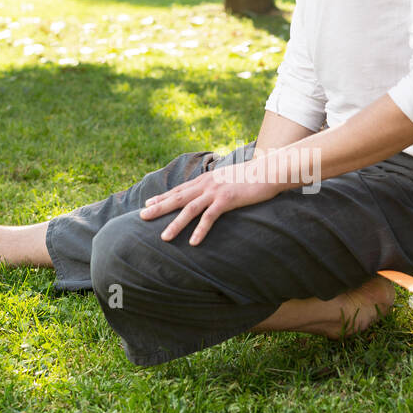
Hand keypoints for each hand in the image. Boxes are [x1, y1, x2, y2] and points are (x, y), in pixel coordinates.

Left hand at [138, 153, 282, 245]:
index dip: (163, 196)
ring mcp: (216, 191)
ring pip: (190, 209)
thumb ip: (217, 185)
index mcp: (206, 179)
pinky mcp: (227, 199)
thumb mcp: (229, 178)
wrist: (270, 171)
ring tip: (164, 237)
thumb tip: (210, 193)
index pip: (180, 189)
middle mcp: (207, 184)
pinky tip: (194, 242)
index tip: (148, 202)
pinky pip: (210, 217)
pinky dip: (201, 230)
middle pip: (177, 197)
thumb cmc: (252, 177)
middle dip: (159, 207)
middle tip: (142, 217)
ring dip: (175, 224)